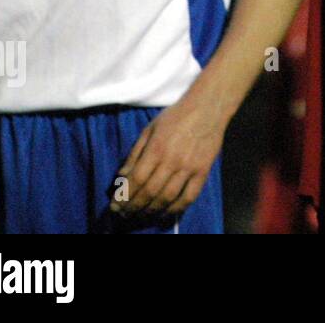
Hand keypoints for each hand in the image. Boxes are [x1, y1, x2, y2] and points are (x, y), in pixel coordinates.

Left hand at [111, 94, 227, 219]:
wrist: (209, 107)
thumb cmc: (176, 116)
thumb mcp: (149, 129)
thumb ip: (135, 153)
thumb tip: (122, 176)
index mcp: (156, 148)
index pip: (136, 180)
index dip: (124, 197)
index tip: (115, 206)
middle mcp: (172, 160)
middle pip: (149, 192)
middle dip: (133, 207)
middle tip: (124, 214)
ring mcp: (189, 167)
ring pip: (167, 198)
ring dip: (151, 211)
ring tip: (141, 216)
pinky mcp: (203, 171)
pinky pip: (189, 196)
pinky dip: (176, 209)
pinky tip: (166, 213)